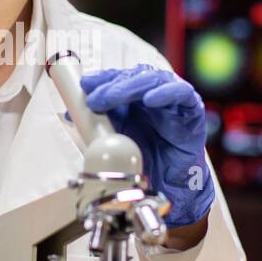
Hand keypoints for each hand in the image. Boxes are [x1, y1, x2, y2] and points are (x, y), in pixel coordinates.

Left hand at [80, 64, 213, 228]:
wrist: (168, 183)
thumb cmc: (144, 158)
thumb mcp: (114, 138)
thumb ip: (96, 124)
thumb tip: (70, 113)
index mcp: (135, 97)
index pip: (118, 78)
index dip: (102, 79)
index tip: (85, 85)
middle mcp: (154, 93)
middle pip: (133, 77)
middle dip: (111, 84)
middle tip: (95, 97)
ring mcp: (173, 99)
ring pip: (153, 80)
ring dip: (131, 87)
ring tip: (113, 96)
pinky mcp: (192, 109)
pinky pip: (181, 93)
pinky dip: (166, 92)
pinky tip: (150, 99)